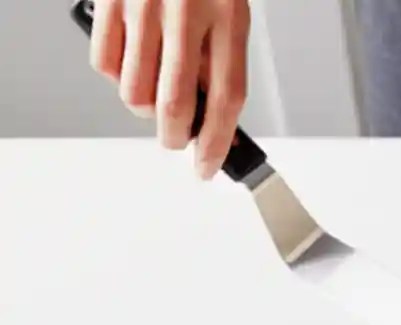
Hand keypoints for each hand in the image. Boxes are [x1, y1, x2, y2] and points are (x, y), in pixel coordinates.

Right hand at [88, 0, 250, 179]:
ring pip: (132, 91)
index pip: (227, 97)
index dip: (217, 141)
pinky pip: (103, 62)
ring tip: (155, 95)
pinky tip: (133, 64)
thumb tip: (211, 114)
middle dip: (176, 137)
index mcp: (228, 15)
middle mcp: (185, 11)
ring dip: (144, 108)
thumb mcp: (230, 9)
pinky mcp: (109, 0)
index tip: (210, 165)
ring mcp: (142, 6)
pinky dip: (115, 76)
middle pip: (175, 103)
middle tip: (179, 141)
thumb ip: (220, 59)